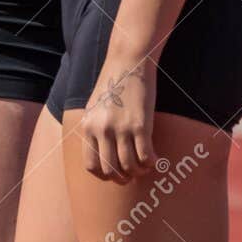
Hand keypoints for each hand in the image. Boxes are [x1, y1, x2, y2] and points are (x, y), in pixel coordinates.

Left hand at [78, 58, 157, 183]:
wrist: (128, 62)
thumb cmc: (113, 84)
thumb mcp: (94, 107)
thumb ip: (95, 128)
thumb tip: (102, 152)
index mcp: (88, 126)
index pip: (91, 165)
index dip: (105, 176)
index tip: (114, 174)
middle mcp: (102, 130)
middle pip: (111, 170)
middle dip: (122, 178)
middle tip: (131, 175)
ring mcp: (120, 129)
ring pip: (129, 166)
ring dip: (138, 172)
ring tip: (143, 167)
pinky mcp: (140, 125)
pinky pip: (145, 156)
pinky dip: (150, 163)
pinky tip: (154, 159)